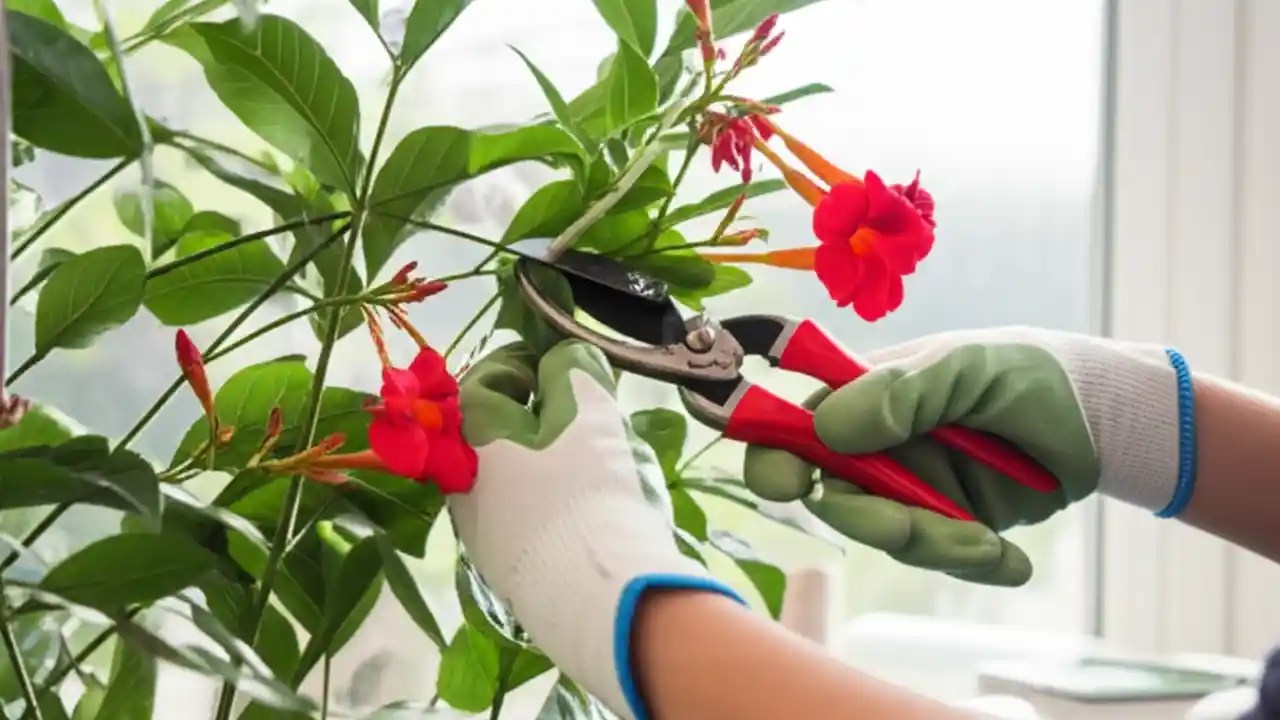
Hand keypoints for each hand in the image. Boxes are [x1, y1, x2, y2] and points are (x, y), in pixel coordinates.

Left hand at [449, 340, 739, 719]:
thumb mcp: (590, 415)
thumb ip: (574, 372)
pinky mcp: (507, 568)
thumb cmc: (588, 494)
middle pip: (494, 431)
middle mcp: (464, 485)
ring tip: (596, 460)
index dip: (520, 362)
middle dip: (538, 414)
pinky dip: (550, 499)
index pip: (482, 380)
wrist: (598, 599)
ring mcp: (482, 533)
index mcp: (473, 440)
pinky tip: (588, 508)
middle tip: (586, 412)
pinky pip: (523, 516)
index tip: (559, 364)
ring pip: (509, 475)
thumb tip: (564, 356)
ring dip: (545, 458)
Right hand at [743, 326, 1185, 585]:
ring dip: (933, 543)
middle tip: (904, 527)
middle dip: (867, 519)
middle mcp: (876, 449)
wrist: (1100, 417)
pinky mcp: (951, 526)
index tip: (790, 481)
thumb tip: (828, 427)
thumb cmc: (1023, 371)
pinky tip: (1014, 562)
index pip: (791, 428)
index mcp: (861, 399)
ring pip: (889, 536)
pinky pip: (943, 558)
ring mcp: (912, 491)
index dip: (774, 455)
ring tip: (987, 540)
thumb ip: (901, 392)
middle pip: (835, 497)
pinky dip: (976, 565)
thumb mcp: (964, 367)